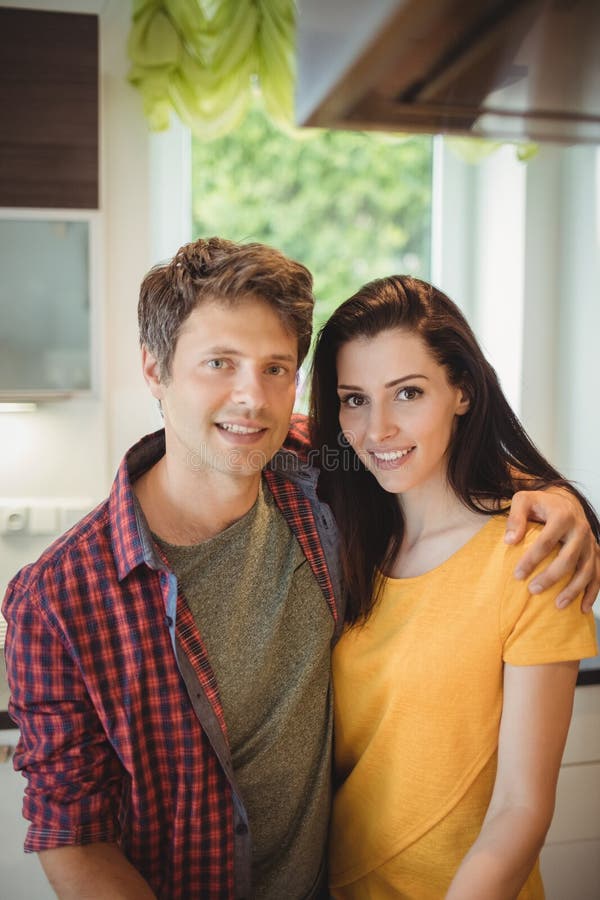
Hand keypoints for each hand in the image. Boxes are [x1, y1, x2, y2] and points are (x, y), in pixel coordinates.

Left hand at [504, 489, 599, 611]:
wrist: (565, 501)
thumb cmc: (540, 504)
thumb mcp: (523, 500)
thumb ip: (515, 517)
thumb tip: (510, 541)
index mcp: (562, 516)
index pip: (546, 541)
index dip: (531, 560)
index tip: (517, 575)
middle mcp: (580, 529)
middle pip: (568, 559)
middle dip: (551, 577)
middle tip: (533, 590)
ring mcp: (590, 542)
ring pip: (586, 570)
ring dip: (573, 590)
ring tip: (558, 605)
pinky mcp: (595, 552)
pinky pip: (598, 575)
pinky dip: (592, 593)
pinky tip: (583, 609)